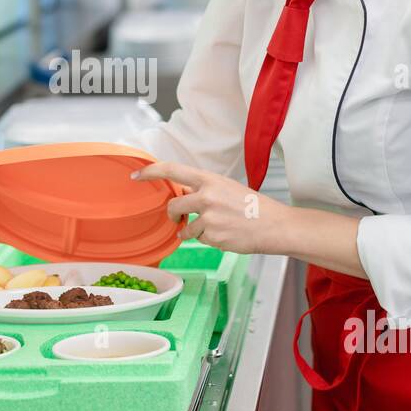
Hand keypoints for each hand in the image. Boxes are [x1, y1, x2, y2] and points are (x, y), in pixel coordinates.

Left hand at [132, 160, 282, 253]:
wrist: (274, 225)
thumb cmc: (252, 206)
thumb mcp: (226, 187)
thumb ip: (203, 189)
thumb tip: (181, 192)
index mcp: (209, 180)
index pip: (172, 170)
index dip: (150, 171)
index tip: (136, 175)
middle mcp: (206, 197)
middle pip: (174, 205)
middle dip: (173, 215)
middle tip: (178, 219)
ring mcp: (209, 218)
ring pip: (187, 229)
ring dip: (195, 231)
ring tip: (218, 228)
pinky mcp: (213, 238)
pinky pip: (201, 240)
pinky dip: (209, 240)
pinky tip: (226, 235)